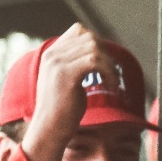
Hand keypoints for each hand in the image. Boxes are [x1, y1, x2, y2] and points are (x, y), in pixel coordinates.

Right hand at [22, 23, 118, 160]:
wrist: (50, 129)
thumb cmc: (62, 110)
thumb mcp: (65, 81)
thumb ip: (74, 64)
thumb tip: (95, 53)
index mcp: (51, 54)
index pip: (78, 31)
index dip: (97, 44)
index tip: (104, 64)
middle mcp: (52, 55)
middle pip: (89, 37)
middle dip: (105, 54)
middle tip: (110, 74)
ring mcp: (58, 63)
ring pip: (94, 49)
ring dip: (109, 65)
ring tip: (111, 82)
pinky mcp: (67, 75)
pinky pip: (96, 62)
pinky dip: (109, 73)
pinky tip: (110, 87)